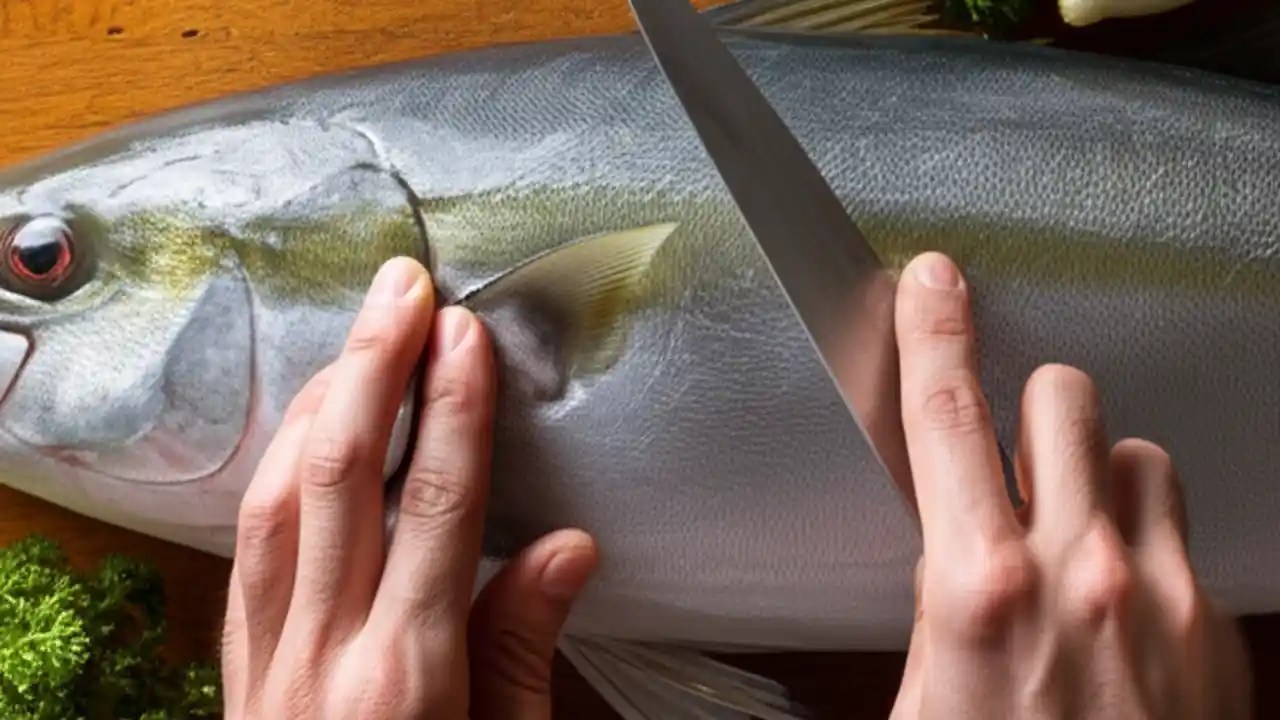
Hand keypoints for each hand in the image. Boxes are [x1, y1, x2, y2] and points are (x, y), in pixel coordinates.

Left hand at [220, 257, 598, 718]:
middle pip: (341, 478)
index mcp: (409, 676)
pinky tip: (303, 436)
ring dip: (318, 406)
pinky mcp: (242, 669)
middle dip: (373, 367)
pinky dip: (276, 472)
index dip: (449, 410)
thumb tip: (565, 549)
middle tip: (400, 287)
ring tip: (359, 338)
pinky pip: (248, 548)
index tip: (463, 335)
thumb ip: (525, 651)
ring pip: (278, 501)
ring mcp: (269, 660)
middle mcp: (327, 654)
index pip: (434, 508)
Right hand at [888, 253, 1251, 718]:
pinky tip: (1123, 607)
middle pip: (1063, 398)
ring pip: (1139, 453)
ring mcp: (1160, 596)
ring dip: (1101, 475)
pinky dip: (1146, 544)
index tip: (932, 283)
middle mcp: (1080, 575)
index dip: (933, 333)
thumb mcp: (921, 699)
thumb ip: (940, 606)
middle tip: (1016, 456)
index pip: (949, 419)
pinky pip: (1181, 531)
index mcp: (980, 592)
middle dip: (1033, 408)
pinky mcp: (1215, 628)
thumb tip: (953, 556)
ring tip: (1077, 534)